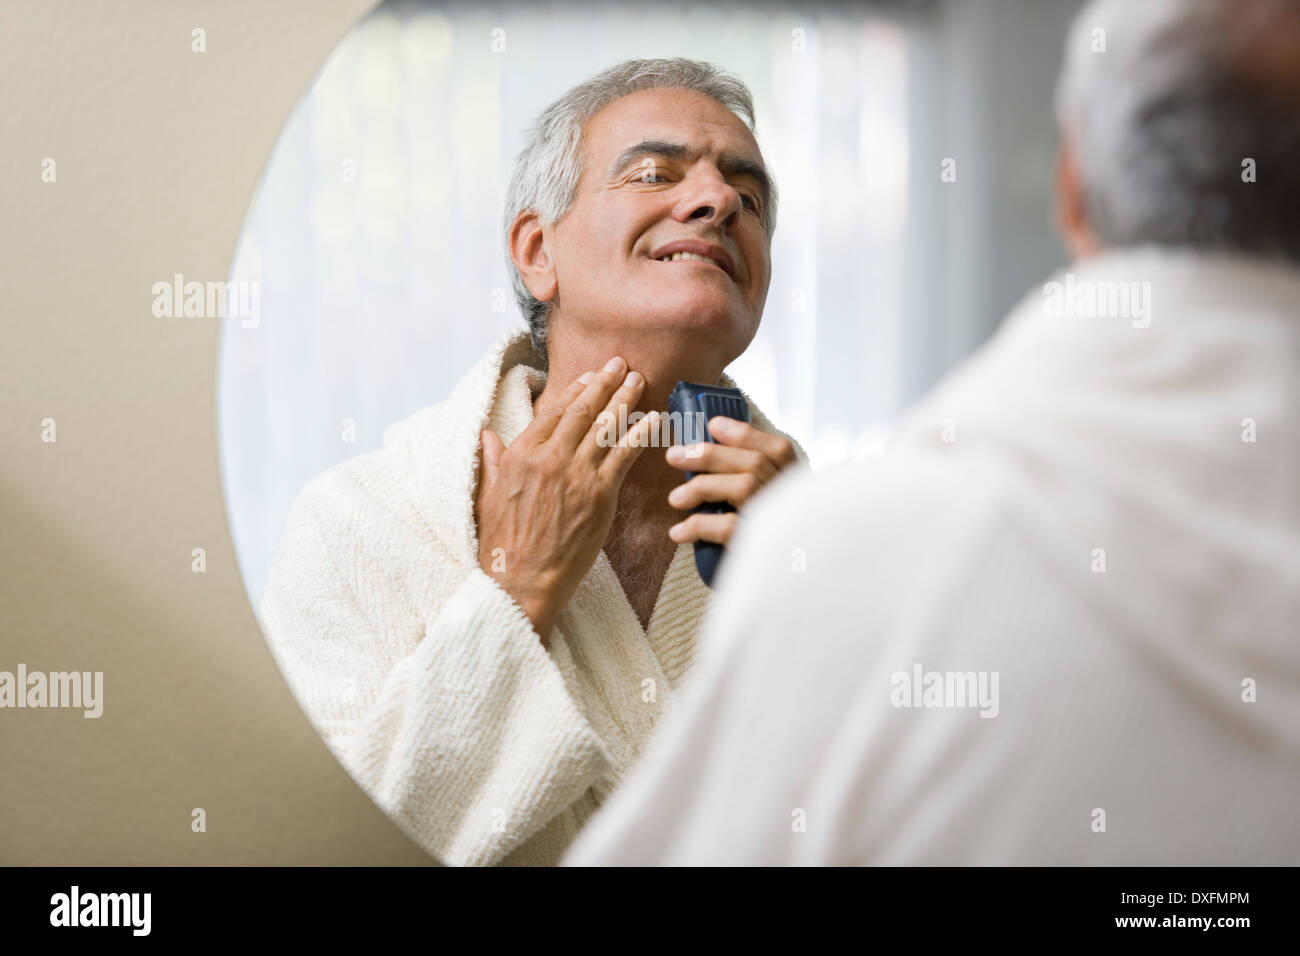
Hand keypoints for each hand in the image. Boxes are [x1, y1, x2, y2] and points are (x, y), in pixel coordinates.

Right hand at [475, 357, 660, 646]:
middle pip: (583, 411)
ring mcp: (576, 474)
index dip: (574, 390)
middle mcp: (549, 457)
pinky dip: (640, 434)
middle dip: (604, 383)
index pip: (552, 412)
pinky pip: (624, 456)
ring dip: (625, 400)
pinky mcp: (599, 495)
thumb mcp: (487, 496)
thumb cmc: (502, 544)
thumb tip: (487, 435)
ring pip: (606, 428)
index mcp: (521, 454)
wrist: (522, 580)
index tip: (588, 376)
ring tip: (639, 381)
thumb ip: (492, 461)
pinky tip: (653, 419)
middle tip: (620, 364)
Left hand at [664, 416, 797, 545]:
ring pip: (742, 487)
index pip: (777, 448)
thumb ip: (757, 482)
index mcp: (800, 486)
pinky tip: (679, 533)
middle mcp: (795, 499)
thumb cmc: (781, 547)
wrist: (798, 590)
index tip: (713, 425)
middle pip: (753, 462)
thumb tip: (715, 448)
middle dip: (709, 454)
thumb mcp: (778, 508)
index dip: (744, 433)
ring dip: (702, 487)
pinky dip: (698, 527)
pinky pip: (728, 528)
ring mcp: (783, 521)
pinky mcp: (764, 548)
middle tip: (674, 456)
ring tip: (675, 499)